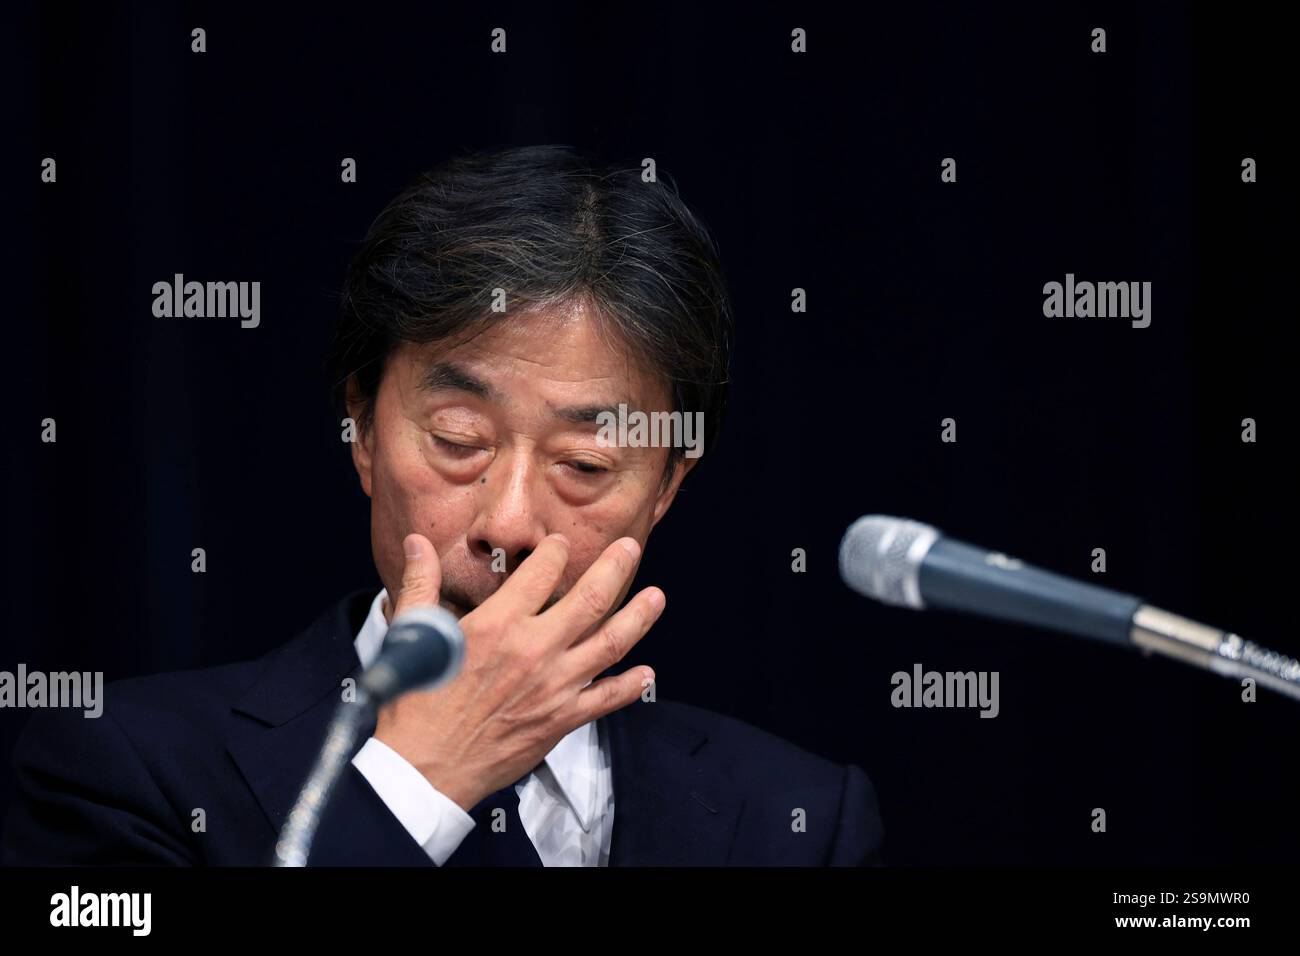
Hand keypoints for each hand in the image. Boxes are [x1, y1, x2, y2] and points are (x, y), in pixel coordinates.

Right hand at [372, 531, 661, 811]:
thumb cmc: (418, 704)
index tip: (561, 545)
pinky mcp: (562, 719)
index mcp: (499, 623)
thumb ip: (420, 584)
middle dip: (616, 568)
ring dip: (639, 617)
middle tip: (630, 548)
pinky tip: (646, 672)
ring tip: (656, 597)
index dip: (556, 551)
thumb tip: (416, 545)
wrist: (425, 767)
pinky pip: (607, 698)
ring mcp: (555, 686)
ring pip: (611, 643)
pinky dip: (631, 685)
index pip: (542, 571)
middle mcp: (535, 649)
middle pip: (591, 598)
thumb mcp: (413, 634)